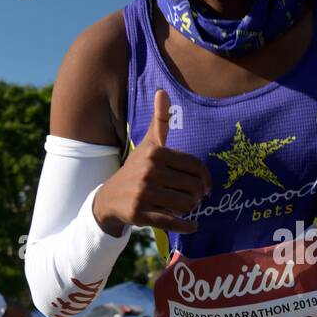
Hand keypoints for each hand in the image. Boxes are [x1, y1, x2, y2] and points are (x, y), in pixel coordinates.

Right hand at [92, 89, 212, 234]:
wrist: (109, 198)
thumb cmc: (136, 169)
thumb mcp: (148, 145)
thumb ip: (160, 121)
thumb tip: (163, 91)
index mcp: (155, 153)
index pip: (195, 166)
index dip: (206, 178)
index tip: (207, 186)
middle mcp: (148, 171)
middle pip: (193, 187)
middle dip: (198, 195)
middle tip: (194, 198)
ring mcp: (143, 193)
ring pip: (185, 205)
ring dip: (190, 209)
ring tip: (185, 207)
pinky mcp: (140, 213)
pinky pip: (172, 222)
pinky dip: (186, 226)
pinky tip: (192, 225)